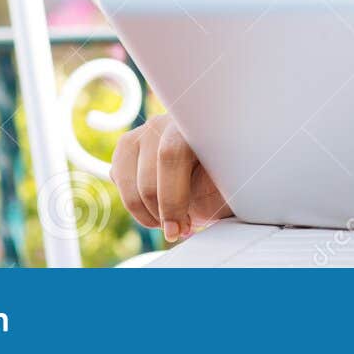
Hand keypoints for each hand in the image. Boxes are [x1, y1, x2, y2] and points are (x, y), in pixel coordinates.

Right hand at [109, 114, 231, 241]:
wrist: (215, 173)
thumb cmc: (227, 180)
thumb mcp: (234, 183)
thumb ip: (224, 182)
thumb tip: (216, 193)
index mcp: (197, 125)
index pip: (171, 154)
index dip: (173, 198)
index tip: (183, 228)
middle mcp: (165, 123)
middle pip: (148, 175)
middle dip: (162, 213)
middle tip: (180, 230)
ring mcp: (143, 133)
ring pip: (128, 181)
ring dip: (146, 213)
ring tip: (170, 223)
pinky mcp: (127, 147)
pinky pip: (119, 180)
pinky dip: (136, 206)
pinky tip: (158, 211)